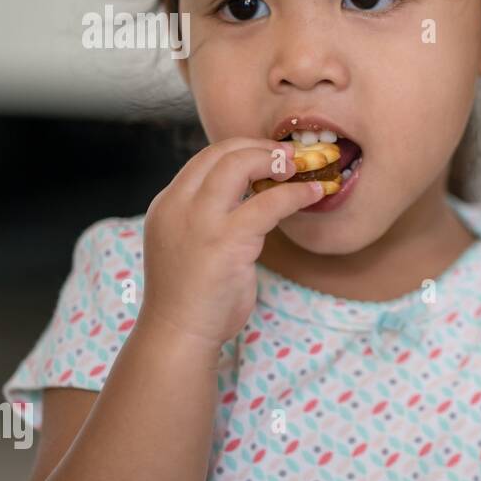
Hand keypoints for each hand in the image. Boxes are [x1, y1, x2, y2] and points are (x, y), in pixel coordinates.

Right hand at [137, 137, 323, 349]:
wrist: (178, 333)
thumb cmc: (192, 296)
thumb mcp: (189, 243)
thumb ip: (210, 216)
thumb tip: (251, 196)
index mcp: (167, 204)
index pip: (204, 158)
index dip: (242, 150)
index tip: (270, 156)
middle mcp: (177, 205)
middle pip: (221, 152)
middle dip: (261, 147)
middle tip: (291, 156)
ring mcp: (199, 220)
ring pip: (239, 165)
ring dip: (276, 160)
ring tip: (302, 167)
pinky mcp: (225, 239)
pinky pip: (269, 203)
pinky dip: (296, 194)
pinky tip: (313, 195)